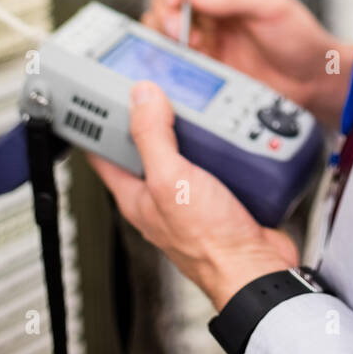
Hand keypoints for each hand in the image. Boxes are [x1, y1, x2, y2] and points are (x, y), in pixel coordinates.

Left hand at [87, 81, 299, 310]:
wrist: (256, 267)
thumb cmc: (209, 241)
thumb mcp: (170, 179)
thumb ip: (152, 137)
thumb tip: (141, 97)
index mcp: (136, 194)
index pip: (103, 153)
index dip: (96, 122)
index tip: (99, 93)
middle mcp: (161, 194)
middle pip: (149, 144)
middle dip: (154, 115)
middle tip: (158, 86)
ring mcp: (192, 193)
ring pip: (187, 148)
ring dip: (194, 125)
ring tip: (198, 102)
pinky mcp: (222, 193)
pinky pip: (218, 157)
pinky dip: (223, 140)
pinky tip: (230, 128)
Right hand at [143, 0, 352, 128]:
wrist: (311, 82)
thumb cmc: (299, 37)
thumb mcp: (272, 6)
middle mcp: (209, 7)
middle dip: (167, 13)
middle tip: (182, 33)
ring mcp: (204, 36)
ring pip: (163, 27)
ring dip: (166, 36)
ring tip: (190, 49)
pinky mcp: (203, 64)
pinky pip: (173, 56)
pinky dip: (169, 58)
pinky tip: (185, 63)